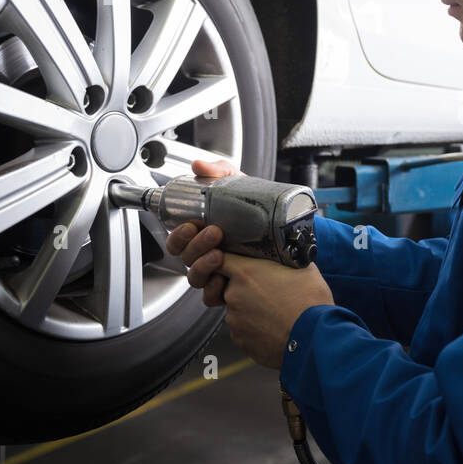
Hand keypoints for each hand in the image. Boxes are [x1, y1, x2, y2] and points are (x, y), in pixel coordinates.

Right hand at [164, 158, 242, 305]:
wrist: (285, 228)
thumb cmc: (256, 208)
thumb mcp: (237, 186)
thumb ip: (218, 172)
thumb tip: (199, 166)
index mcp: (200, 234)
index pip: (177, 241)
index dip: (179, 236)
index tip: (191, 224)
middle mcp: (205, 254)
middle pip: (184, 259)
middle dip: (195, 246)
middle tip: (215, 232)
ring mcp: (217, 272)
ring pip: (196, 278)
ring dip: (203, 266)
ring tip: (220, 254)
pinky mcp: (232, 286)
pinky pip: (212, 297)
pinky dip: (216, 290)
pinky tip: (226, 280)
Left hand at [216, 254, 333, 367]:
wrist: (314, 339)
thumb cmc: (310, 304)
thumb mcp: (305, 269)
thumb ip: (288, 260)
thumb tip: (291, 256)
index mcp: (246, 273)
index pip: (222, 259)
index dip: (230, 260)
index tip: (239, 263)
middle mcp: (234, 295)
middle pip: (232, 287)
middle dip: (248, 288)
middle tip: (271, 291)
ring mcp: (234, 320)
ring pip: (238, 310)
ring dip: (253, 310)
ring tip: (276, 313)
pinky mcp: (240, 341)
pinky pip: (243, 330)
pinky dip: (256, 329)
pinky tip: (274, 328)